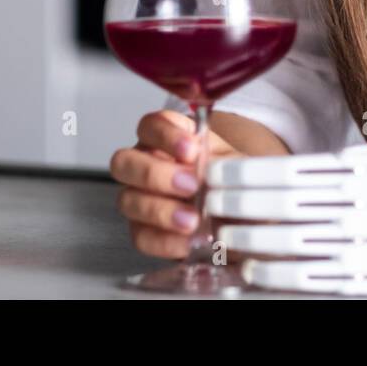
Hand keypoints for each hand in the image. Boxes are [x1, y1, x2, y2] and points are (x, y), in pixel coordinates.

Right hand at [109, 109, 245, 259]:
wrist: (242, 219)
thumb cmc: (232, 183)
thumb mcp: (235, 166)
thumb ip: (222, 163)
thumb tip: (210, 170)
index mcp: (168, 139)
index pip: (151, 125)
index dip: (166, 135)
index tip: (192, 150)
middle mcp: (145, 164)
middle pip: (124, 161)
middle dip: (156, 174)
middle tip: (191, 186)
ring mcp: (138, 198)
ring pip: (127, 200)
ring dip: (161, 210)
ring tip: (193, 220)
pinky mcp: (142, 231)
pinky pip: (141, 236)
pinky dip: (166, 240)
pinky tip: (190, 240)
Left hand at [205, 143, 366, 294]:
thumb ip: (331, 165)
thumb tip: (270, 174)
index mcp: (365, 168)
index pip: (290, 171)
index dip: (247, 176)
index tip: (217, 176)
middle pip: (288, 208)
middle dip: (240, 208)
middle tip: (209, 206)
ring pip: (298, 246)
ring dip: (253, 244)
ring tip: (226, 239)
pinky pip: (318, 279)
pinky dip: (279, 276)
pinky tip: (257, 272)